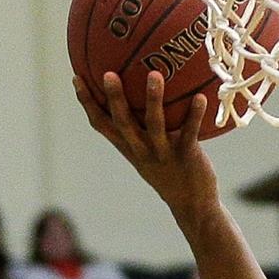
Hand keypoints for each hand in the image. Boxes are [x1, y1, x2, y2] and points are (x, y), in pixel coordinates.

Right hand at [74, 70, 219, 213]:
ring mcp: (163, 153)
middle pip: (123, 122)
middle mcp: (141, 150)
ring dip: (153, 99)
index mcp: (128, 147)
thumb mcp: (148, 152)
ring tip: (155, 75)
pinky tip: (201, 97)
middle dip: (114, 98)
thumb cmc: (169, 171)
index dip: (87, 102)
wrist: (191, 205)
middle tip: (108, 74)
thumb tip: (141, 95)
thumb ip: (141, 130)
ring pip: (154, 124)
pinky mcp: (186, 156)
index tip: (78, 78)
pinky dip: (195, 115)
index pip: (101, 124)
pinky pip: (190, 132)